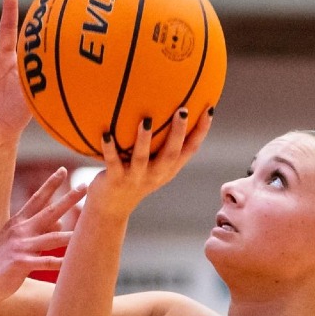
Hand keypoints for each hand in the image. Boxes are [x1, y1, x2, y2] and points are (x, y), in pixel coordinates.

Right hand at [0, 168, 84, 308]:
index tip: (63, 169)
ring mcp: (20, 246)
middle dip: (68, 199)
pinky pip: (46, 262)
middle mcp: (20, 231)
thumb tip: (61, 220)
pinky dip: (61, 262)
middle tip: (85, 186)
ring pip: (52, 237)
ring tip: (90, 226)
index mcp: (18, 223)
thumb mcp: (18, 242)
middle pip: (49, 211)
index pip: (37, 199)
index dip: (50, 184)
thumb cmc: (1, 264)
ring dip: (71, 233)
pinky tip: (74, 262)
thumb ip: (40, 230)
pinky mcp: (21, 264)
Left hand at [88, 105, 213, 216]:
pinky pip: (113, 162)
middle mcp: (156, 174)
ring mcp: (136, 178)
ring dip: (144, 140)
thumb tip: (161, 106)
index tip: (209, 109)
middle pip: (171, 154)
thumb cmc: (132, 178)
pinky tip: (105, 133)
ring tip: (146, 120)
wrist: (111, 209)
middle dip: (178, 133)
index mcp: (168, 169)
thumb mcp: (150, 163)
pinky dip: (109, 148)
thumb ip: (158, 143)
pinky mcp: (115, 180)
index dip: (201, 131)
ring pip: (142, 159)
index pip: (190, 149)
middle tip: (182, 110)